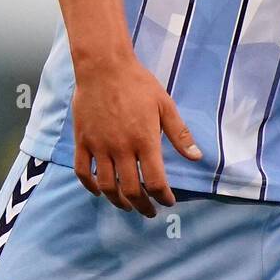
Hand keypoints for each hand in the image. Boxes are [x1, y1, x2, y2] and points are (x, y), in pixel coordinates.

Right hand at [71, 53, 202, 216]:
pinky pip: (83, 172)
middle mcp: (121, 148)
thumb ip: (180, 133)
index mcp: (144, 140)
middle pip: (130, 190)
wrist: (104, 67)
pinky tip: (99, 191)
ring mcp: (99, 146)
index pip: (155, 181)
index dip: (162, 197)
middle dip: (142, 206)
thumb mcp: (165, 105)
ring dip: (118, 201)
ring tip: (127, 206)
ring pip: (106, 186)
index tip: (168, 202)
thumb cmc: (138, 84)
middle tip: (149, 211)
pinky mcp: (83, 141)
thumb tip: (196, 157)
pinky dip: (90, 187)